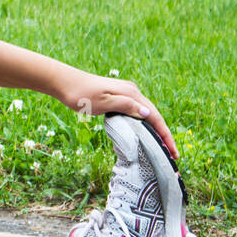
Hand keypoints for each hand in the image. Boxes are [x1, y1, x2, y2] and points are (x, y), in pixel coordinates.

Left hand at [54, 68, 178, 162]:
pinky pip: (136, 111)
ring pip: (146, 113)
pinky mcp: (118, 96)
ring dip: (155, 129)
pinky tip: (144, 133)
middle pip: (154, 115)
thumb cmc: (81, 94)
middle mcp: (132, 92)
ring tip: (162, 147)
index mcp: (131, 93)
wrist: (63, 82)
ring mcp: (125, 93)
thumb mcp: (103, 102)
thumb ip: (126, 107)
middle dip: (164, 135)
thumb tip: (148, 114)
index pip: (154, 116)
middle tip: (172, 154)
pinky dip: (144, 124)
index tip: (173, 151)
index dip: (165, 135)